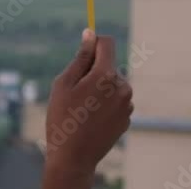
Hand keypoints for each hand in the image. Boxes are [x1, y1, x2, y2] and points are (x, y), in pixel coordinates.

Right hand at [42, 29, 132, 188]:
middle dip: (93, 70)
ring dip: (99, 87)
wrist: (73, 157)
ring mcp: (128, 104)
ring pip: (112, 83)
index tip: (82, 52)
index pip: (107, 43)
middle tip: (74, 91)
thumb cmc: (63, 117)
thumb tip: (90, 33)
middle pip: (108, 64)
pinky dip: (104, 102)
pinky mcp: (127, 117)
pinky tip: (90, 118)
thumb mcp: (64, 83)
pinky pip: (116, 100)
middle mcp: (123, 87)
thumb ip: (81, 57)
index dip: (93, 43)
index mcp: (106, 75)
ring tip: (82, 108)